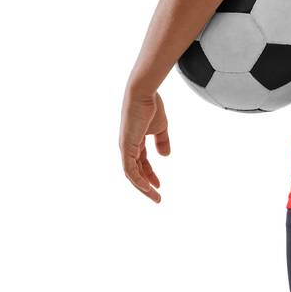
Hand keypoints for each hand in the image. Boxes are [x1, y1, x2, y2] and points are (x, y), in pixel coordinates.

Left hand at [119, 87, 170, 202]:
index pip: (141, 163)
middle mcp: (128, 146)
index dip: (150, 175)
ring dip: (143, 187)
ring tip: (155, 196)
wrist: (144, 93)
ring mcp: (125, 147)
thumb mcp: (160, 127)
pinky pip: (130, 169)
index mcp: (135, 141)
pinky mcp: (126, 146)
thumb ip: (162, 141)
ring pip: (132, 174)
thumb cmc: (151, 105)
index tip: (159, 185)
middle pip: (135, 172)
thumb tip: (165, 156)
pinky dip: (137, 179)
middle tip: (157, 198)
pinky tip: (146, 187)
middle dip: (146, 186)